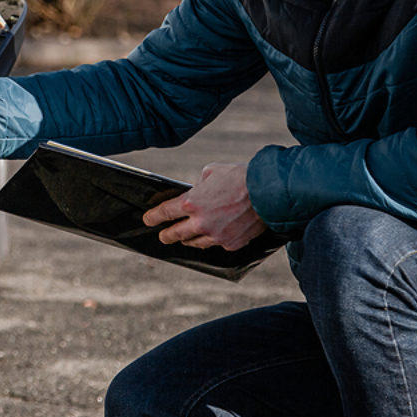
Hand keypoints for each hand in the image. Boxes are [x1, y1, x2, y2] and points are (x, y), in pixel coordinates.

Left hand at [142, 162, 267, 250]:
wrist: (268, 192)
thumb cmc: (240, 177)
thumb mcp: (211, 172)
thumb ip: (199, 185)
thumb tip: (197, 191)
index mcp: (191, 203)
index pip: (165, 213)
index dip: (154, 217)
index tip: (148, 220)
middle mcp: (200, 223)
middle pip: (176, 234)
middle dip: (166, 235)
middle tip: (162, 236)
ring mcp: (216, 236)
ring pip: (195, 243)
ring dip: (188, 240)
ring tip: (185, 238)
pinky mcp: (231, 244)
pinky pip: (217, 244)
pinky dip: (213, 240)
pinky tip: (211, 236)